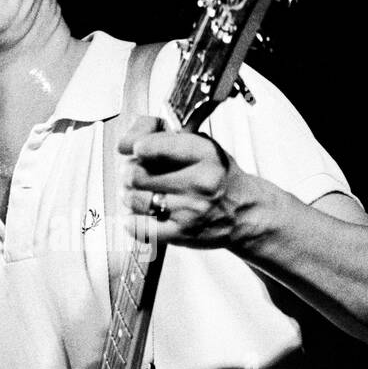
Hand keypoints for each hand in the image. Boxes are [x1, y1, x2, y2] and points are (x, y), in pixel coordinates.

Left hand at [117, 114, 277, 251]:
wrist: (244, 212)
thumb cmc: (216, 174)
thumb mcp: (199, 143)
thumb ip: (160, 134)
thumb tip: (122, 145)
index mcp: (204, 153)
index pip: (150, 147)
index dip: (137, 147)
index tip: (139, 150)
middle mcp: (199, 182)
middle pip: (136, 175)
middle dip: (129, 173)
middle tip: (136, 173)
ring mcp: (191, 210)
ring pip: (134, 200)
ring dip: (130, 196)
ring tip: (141, 193)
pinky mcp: (183, 234)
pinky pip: (139, 228)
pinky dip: (133, 221)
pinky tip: (142, 214)